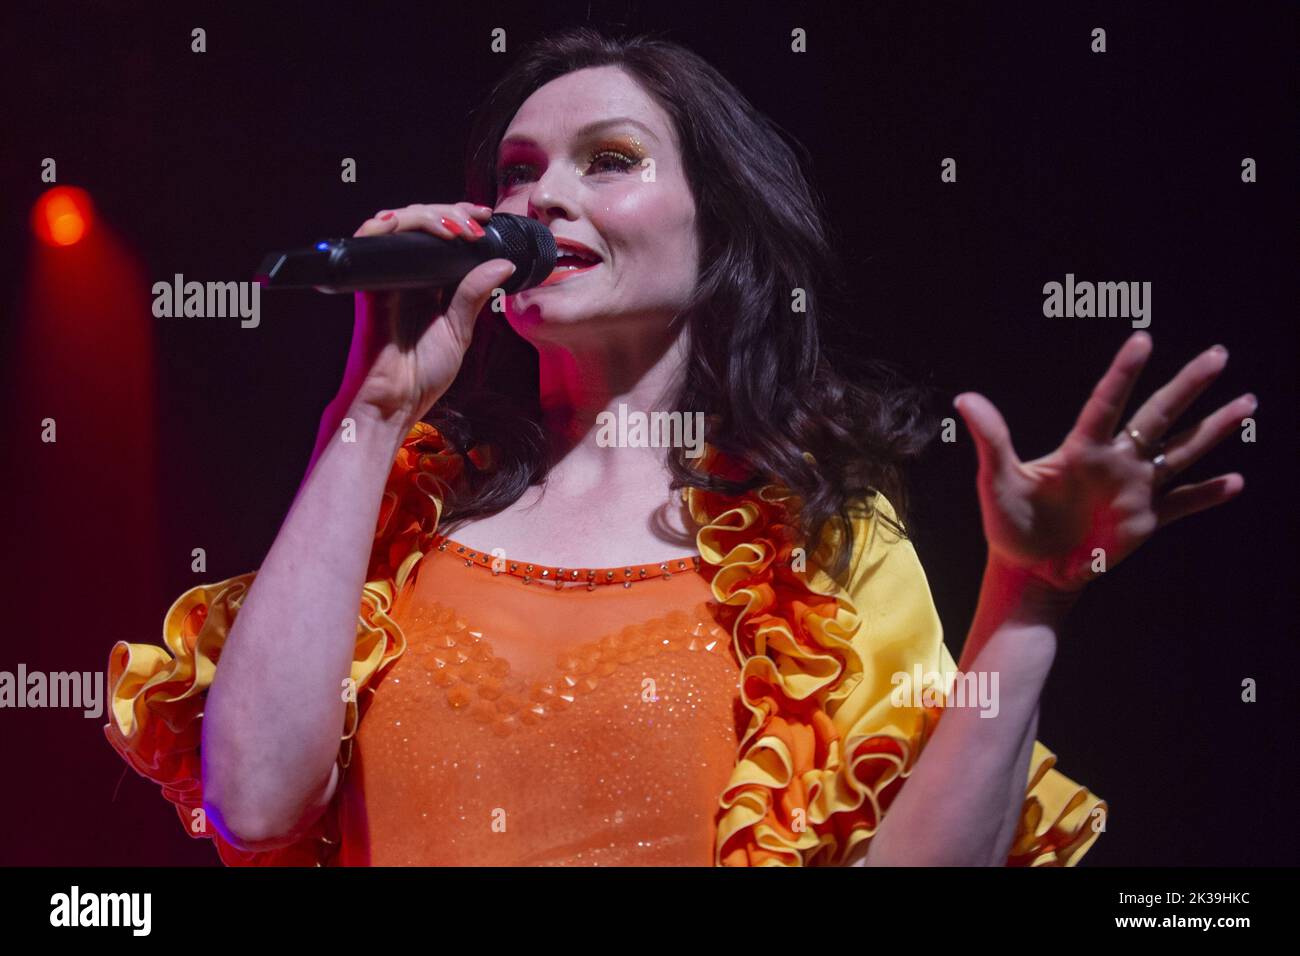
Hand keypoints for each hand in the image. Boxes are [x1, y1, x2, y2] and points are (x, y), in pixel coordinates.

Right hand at [335, 202, 516, 429]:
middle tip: (475, 221)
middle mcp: (404, 276)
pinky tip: (416, 228)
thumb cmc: (421, 375)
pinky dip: (389, 226)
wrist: (394, 403)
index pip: (440, 237)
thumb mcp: (459, 331)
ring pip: (398, 224)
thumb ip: (475, 295)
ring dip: (428, 216)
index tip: (483, 216)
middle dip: (449, 212)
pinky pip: (369, 242)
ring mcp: (384, 277)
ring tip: (457, 229)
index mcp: (427, 285)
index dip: (458, 218)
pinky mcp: (367, 285)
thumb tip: (502, 263)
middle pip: (420, 223)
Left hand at [954, 332, 1254, 593]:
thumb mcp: (996, 481)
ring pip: (1181, 451)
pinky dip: (1208, 494)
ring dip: (1214, 428)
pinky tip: (1236, 481)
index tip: (1143, 339)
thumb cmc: (1009, 524)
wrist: (1029, 569)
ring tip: (1247, 401)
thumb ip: (991, 439)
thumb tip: (964, 398)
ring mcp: (1133, 489)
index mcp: (1081, 449)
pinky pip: (1182, 503)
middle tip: (1218, 354)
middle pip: (1158, 415)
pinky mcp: (1144, 521)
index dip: (1124, 372)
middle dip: (1188, 385)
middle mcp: (1114, 461)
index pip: (1107, 403)